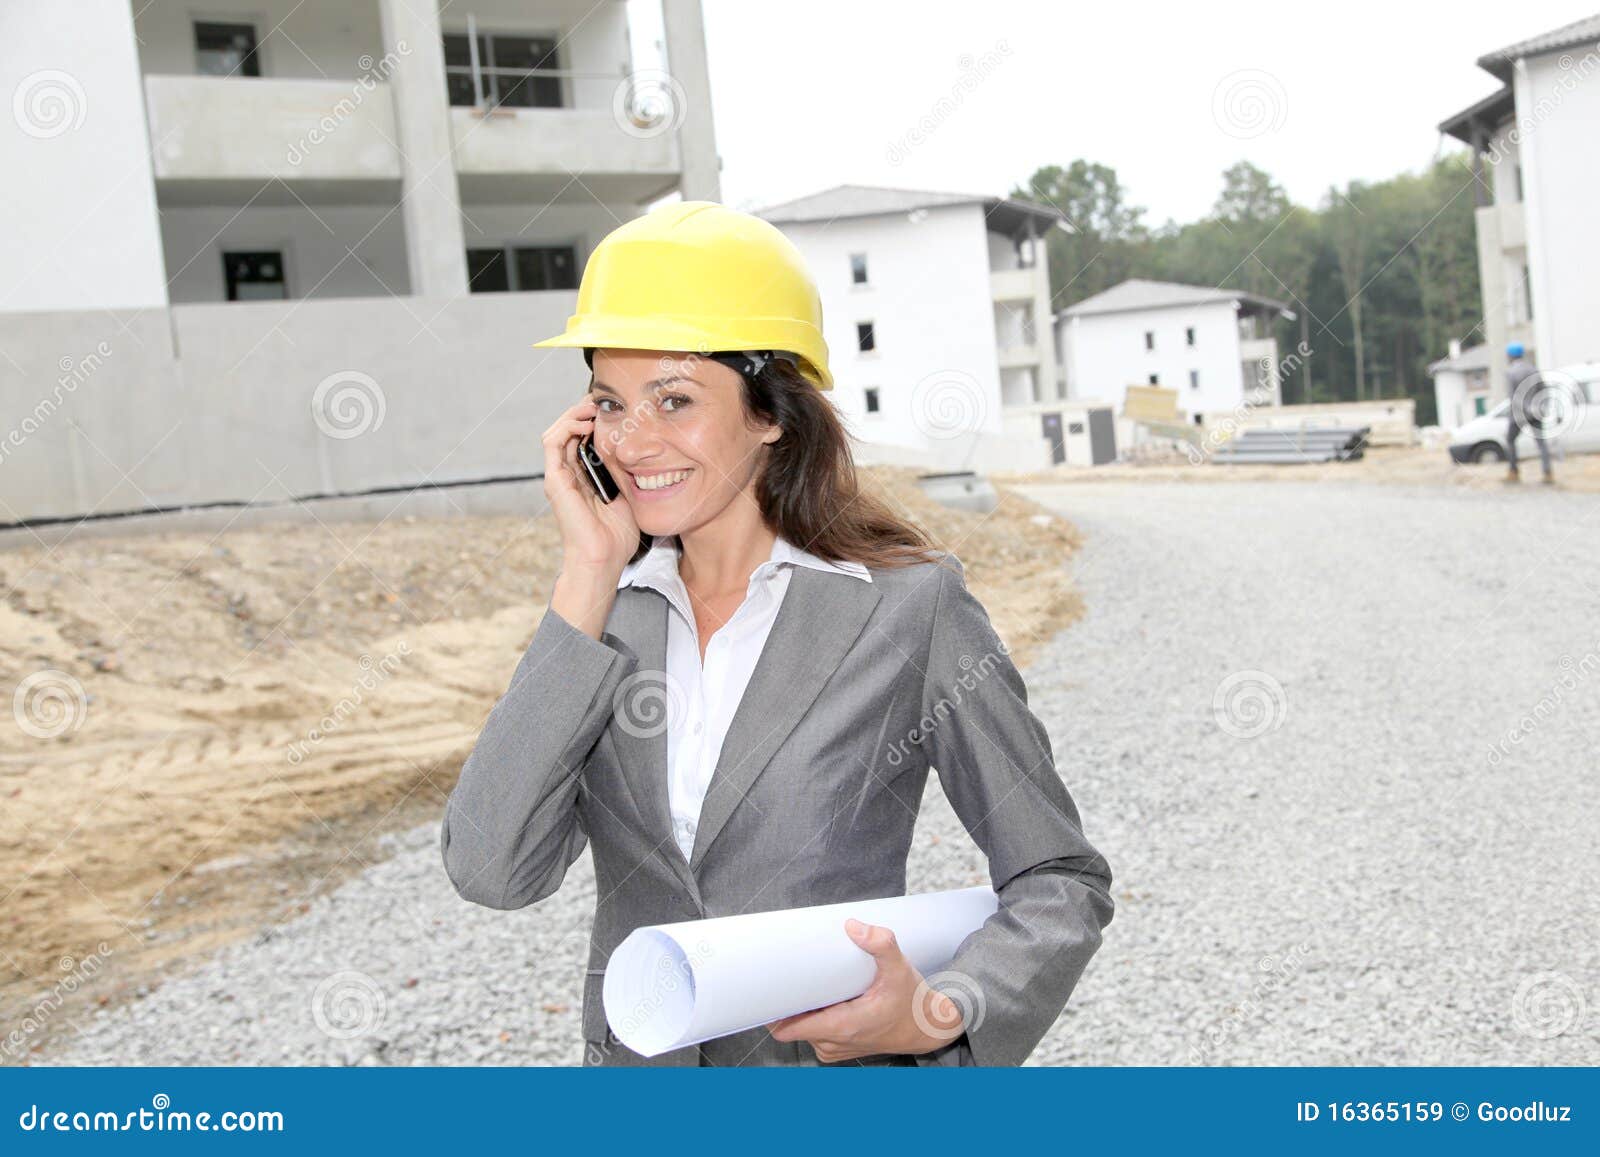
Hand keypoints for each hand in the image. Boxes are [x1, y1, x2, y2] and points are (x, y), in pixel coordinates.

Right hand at [541, 397, 638, 577]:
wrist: (603, 560)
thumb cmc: (618, 537)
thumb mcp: (631, 497)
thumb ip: (632, 476)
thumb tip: (653, 458)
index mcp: (585, 477)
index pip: (584, 438)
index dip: (596, 420)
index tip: (617, 408)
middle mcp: (569, 474)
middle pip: (569, 430)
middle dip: (584, 411)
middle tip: (604, 401)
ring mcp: (559, 476)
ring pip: (558, 430)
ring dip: (575, 414)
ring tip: (594, 407)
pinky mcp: (555, 480)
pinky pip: (553, 442)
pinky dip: (568, 426)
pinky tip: (587, 423)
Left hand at [766, 918, 967, 1062]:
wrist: (928, 1028)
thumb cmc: (912, 1002)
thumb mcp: (900, 969)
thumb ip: (880, 945)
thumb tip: (853, 926)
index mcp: (843, 1027)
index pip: (788, 1029)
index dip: (773, 1011)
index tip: (769, 988)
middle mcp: (834, 1043)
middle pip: (790, 1025)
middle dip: (788, 1002)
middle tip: (790, 974)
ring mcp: (835, 1049)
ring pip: (801, 1029)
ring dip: (802, 1010)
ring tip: (808, 984)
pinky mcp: (839, 1049)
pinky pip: (813, 1034)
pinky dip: (813, 1018)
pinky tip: (821, 999)